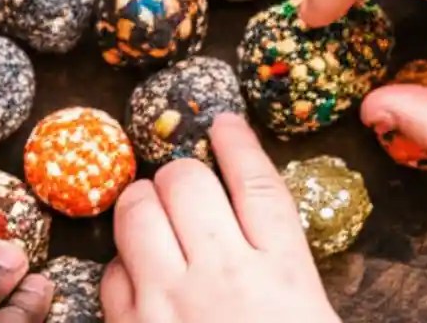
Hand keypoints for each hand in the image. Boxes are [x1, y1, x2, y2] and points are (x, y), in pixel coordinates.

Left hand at [101, 113, 337, 322]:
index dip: (237, 144)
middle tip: (183, 188)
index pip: (256, 184)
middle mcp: (224, 277)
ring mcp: (170, 302)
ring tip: (152, 215)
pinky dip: (123, 267)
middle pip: (187, 184)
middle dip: (180, 176)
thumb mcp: (314, 313)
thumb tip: (262, 227)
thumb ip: (291, 271)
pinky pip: (112, 273)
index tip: (224, 123)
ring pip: (138, 213)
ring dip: (143, 206)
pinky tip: (139, 275)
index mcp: (285, 274)